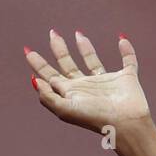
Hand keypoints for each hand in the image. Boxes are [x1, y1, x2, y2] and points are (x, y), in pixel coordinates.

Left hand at [24, 30, 149, 132]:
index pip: (50, 75)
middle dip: (59, 49)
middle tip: (52, 33)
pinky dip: (127, 50)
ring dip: (85, 47)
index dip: (38, 64)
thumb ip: (48, 97)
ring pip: (92, 61)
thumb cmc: (94, 117)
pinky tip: (121, 39)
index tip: (27, 50)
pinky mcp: (126, 77)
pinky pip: (127, 60)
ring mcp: (105, 82)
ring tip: (77, 33)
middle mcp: (85, 86)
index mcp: (70, 93)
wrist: (124, 123)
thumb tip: (35, 80)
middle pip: (67, 64)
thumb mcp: (65, 109)